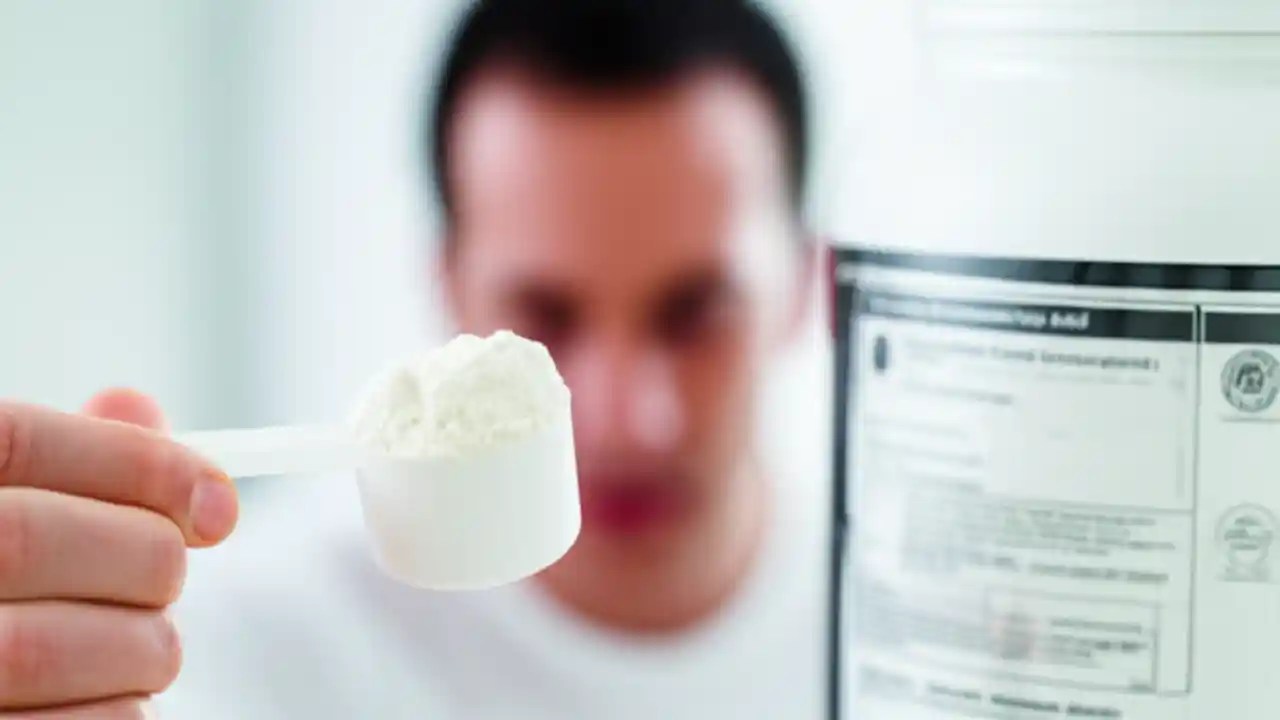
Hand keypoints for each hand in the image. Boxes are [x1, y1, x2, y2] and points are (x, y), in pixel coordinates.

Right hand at [0, 389, 238, 717]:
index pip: (18, 441)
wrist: (0, 676)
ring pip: (47, 647)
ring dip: (140, 646)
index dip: (137, 464)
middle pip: (28, 536)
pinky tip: (105, 696)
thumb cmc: (20, 589)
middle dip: (143, 558)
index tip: (220, 504)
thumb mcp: (21, 510)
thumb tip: (136, 406)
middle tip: (164, 580)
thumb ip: (73, 467)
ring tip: (135, 646)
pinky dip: (120, 709)